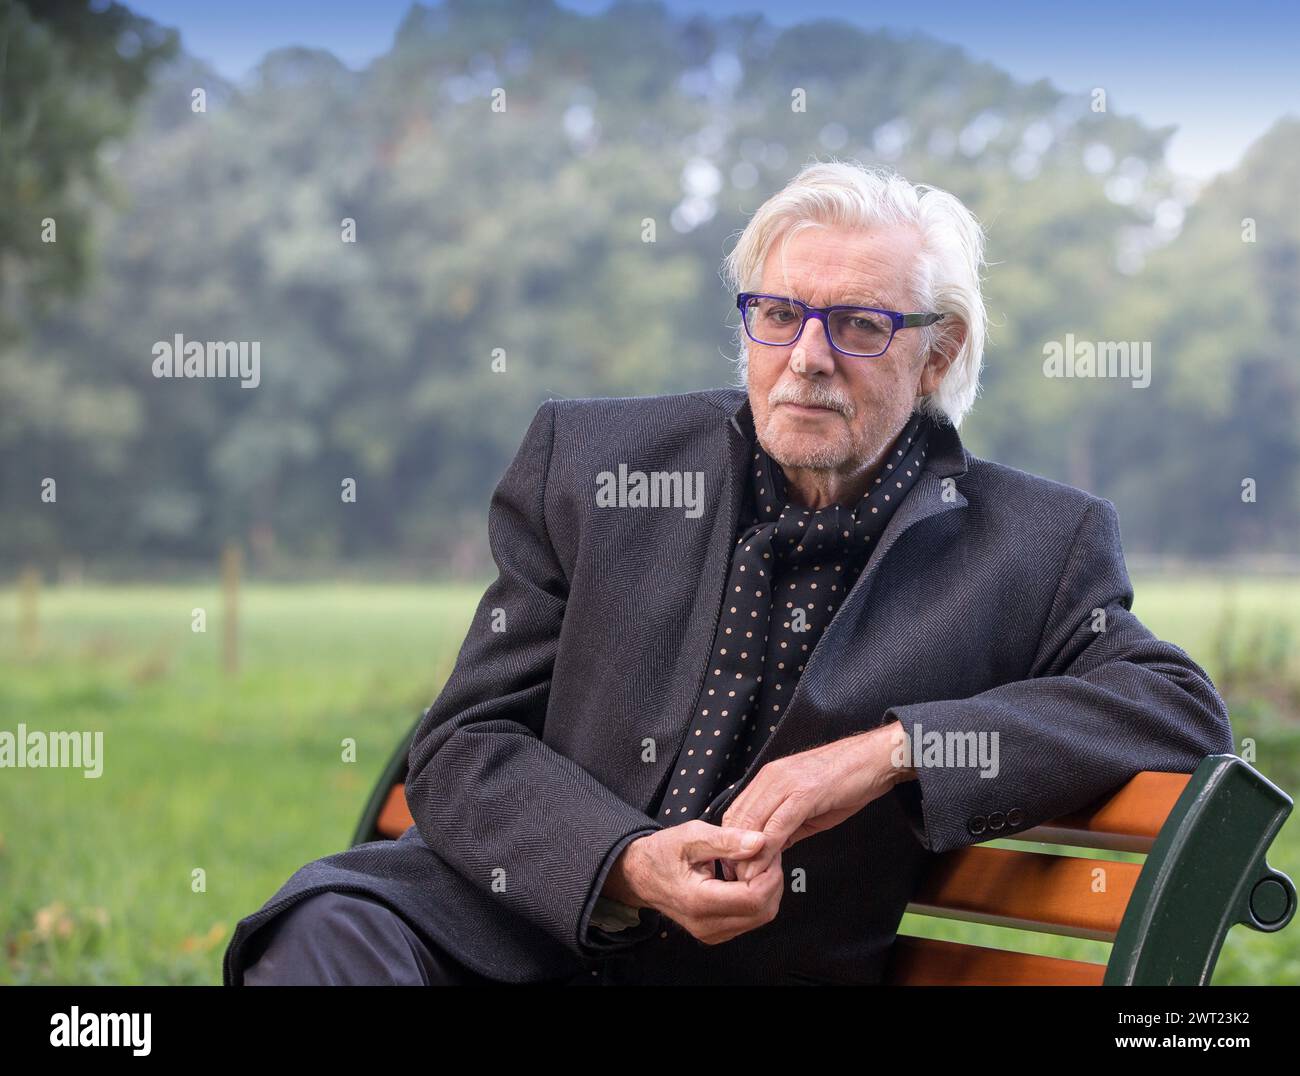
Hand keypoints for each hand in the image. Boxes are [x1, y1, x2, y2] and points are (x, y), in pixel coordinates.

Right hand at [604, 822, 784, 944]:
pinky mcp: (716, 933)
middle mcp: (707, 924)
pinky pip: (750, 920)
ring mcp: (711, 933)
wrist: (640, 874)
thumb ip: (727, 840)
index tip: (768, 850)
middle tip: (767, 854)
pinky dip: (757, 898)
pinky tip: (747, 877)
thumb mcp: (691, 835)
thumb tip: (760, 842)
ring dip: (767, 889)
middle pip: (763, 911)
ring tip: (756, 863)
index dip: (769, 873)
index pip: (754, 897)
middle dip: (773, 880)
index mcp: (699, 901)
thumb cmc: (662, 853)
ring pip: (760, 917)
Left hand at [720, 721, 910, 882]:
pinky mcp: (804, 793)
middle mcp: (771, 777)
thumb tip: (770, 850)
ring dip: (748, 855)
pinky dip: (768, 848)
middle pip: (737, 819)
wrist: (875, 758)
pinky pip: (777, 824)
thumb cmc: (845, 779)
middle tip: (738, 878)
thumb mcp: (808, 806)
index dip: (731, 843)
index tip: (734, 867)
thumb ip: (786, 826)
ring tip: (748, 878)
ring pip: (753, 823)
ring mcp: (785, 783)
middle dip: (734, 853)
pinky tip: (767, 865)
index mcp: (769, 779)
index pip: (736, 813)